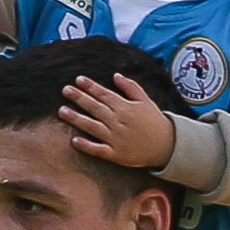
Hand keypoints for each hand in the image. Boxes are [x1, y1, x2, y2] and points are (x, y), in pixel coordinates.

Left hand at [57, 72, 178, 168]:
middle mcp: (118, 122)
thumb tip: (116, 75)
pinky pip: (99, 150)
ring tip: (62, 111)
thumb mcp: (146, 101)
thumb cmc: (155, 121)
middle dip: (79, 98)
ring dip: (77, 119)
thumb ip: (130, 87)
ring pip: (93, 127)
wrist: (167, 146)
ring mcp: (116, 139)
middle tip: (65, 90)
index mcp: (125, 108)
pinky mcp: (116, 154)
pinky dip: (87, 146)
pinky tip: (74, 140)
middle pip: (95, 108)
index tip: (78, 80)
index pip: (104, 94)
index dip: (90, 86)